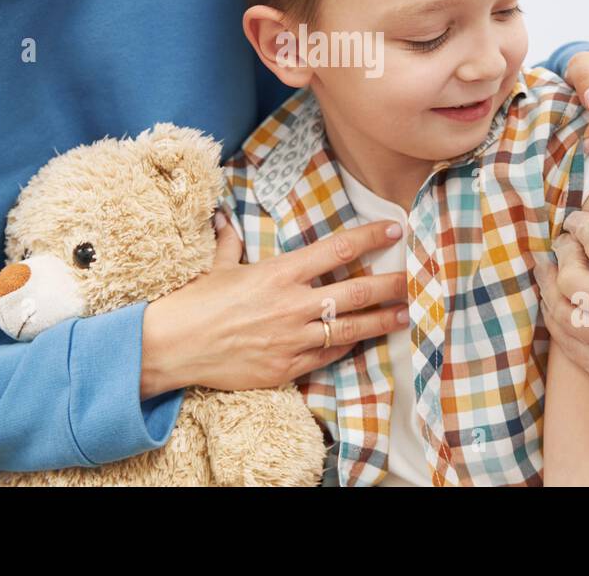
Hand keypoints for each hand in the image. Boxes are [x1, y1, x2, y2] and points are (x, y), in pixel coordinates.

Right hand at [140, 214, 408, 394]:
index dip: (370, 239)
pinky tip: (361, 340)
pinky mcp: (288, 367)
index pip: (337, 250)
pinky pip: (327, 355)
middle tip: (415, 279)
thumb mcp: (216, 266)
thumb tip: (223, 219)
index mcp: (279, 272)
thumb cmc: (193, 302)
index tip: (394, 231)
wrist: (173, 346)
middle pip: (356, 292)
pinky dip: (346, 346)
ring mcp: (293, 338)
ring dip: (381, 320)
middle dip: (390, 285)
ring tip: (404, 314)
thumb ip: (229, 243)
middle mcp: (293, 304)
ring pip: (350, 328)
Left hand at [533, 210, 588, 431]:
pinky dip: (556, 321)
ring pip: (559, 311)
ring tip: (548, 273)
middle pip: (570, 276)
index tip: (576, 220)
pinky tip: (556, 309)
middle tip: (562, 245)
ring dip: (548, 287)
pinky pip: (566, 344)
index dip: (582, 226)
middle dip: (562, 253)